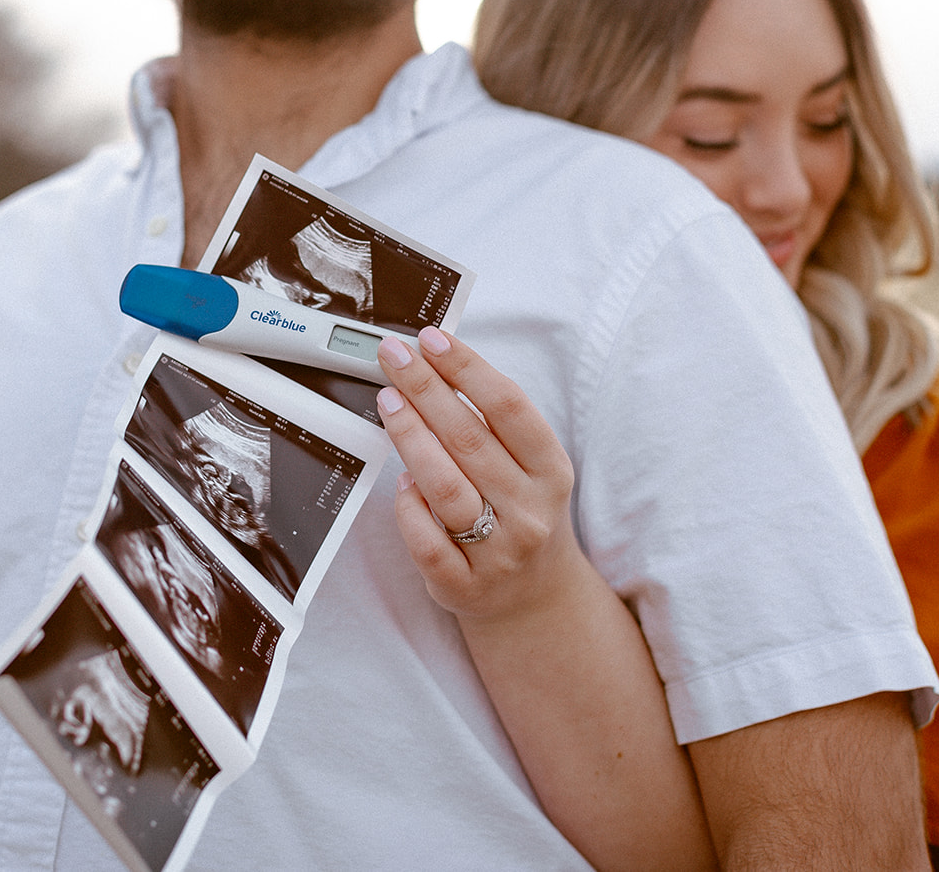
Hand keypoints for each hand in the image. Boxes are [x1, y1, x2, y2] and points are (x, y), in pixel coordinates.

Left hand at [374, 327, 578, 621]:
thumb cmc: (522, 516)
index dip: (468, 368)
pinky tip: (401, 482)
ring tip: (388, 402)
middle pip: (470, 439)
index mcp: (551, 472)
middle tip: (394, 356)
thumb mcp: (532, 470)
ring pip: (446, 488)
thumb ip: (495, 427)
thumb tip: (437, 367)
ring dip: (411, 438)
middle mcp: (529, 511)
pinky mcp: (465, 586)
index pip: (509, 407)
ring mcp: (499, 553)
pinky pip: (427, 543)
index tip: (433, 339)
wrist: (536, 600)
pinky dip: (409, 508)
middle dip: (426, 389)